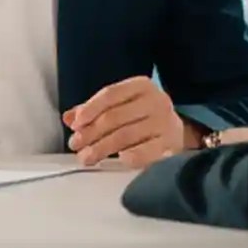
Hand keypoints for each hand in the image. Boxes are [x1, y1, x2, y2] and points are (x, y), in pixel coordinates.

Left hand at [64, 76, 186, 167]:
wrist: (179, 131)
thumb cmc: (143, 116)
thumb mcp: (121, 105)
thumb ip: (93, 110)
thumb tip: (68, 118)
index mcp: (141, 86)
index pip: (110, 94)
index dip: (90, 109)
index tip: (75, 125)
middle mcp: (156, 101)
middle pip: (115, 117)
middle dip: (91, 133)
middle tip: (75, 145)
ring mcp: (165, 123)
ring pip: (125, 136)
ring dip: (101, 148)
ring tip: (86, 157)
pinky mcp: (171, 145)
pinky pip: (144, 152)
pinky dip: (128, 157)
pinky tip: (117, 161)